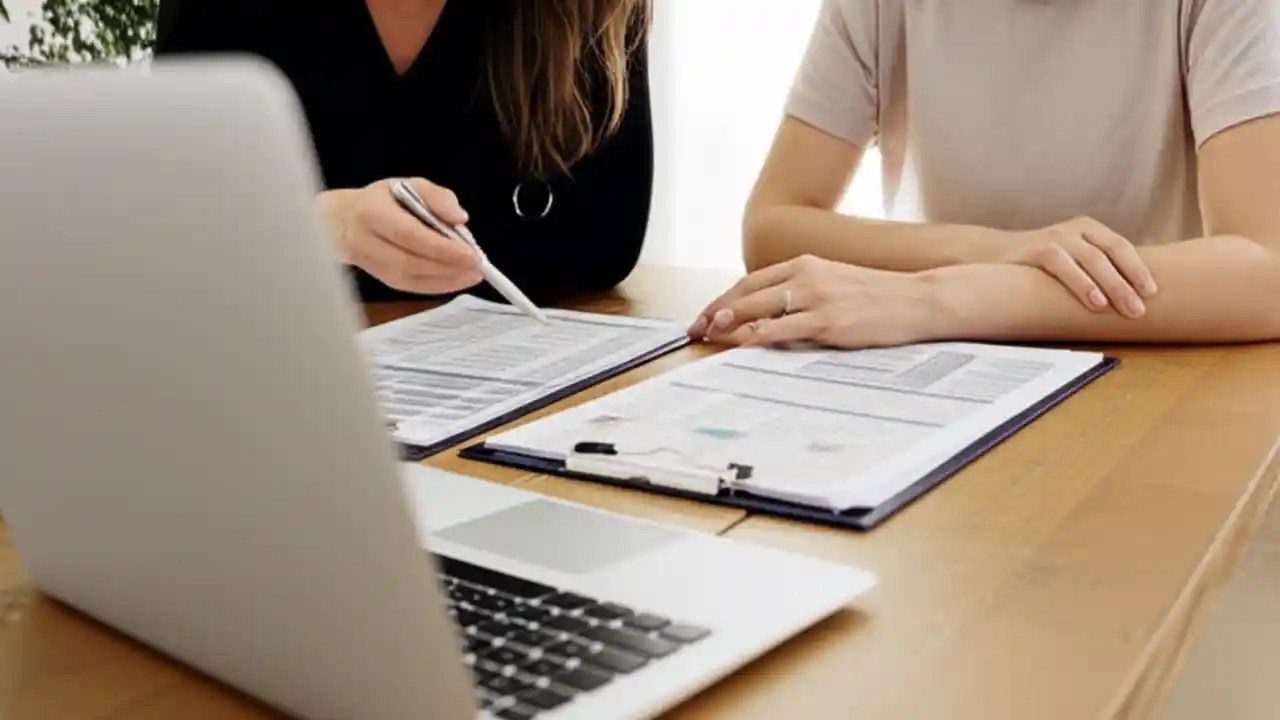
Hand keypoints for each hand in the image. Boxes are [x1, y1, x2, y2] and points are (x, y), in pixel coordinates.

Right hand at [319, 178, 482, 293]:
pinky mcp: (380, 278)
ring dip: (447, 279)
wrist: (341, 222)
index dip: (441, 247)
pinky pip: (411, 287)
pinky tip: (458, 279)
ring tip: (473, 274)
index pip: (409, 234)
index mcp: (372, 213)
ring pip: (411, 279)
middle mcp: (366, 242)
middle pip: (411, 261)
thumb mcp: (407, 184)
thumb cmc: (380, 201)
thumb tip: (460, 217)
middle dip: (448, 266)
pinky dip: (438, 285)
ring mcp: (370, 264)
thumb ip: (437, 196)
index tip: (471, 253)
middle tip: (478, 265)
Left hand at [688, 255, 939, 348]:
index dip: (723, 299)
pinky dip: (758, 335)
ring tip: (710, 335)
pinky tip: (743, 344)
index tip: (705, 316)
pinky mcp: (830, 321)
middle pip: (746, 293)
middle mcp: (807, 274)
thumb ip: (803, 294)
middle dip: (716, 312)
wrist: (921, 299)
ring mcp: (818, 297)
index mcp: (806, 264)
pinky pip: (784, 328)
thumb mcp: (836, 284)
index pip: (751, 281)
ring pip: (759, 308)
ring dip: (730, 322)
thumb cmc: (880, 297)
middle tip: (696, 330)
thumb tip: (770, 316)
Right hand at [1000, 217, 1157, 318]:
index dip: (1138, 269)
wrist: (987, 254)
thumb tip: (1126, 297)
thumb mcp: (1067, 260)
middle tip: (1141, 309)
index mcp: (1088, 229)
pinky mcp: (1036, 249)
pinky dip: (1082, 283)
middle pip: (1110, 253)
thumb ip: (1091, 269)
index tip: (1152, 293)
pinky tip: (1095, 301)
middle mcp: (1074, 229)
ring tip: (1125, 309)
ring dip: (1112, 285)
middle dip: (1129, 282)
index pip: (1120, 246)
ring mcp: (1055, 236)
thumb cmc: (1034, 265)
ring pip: (1092, 259)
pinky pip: (1064, 264)